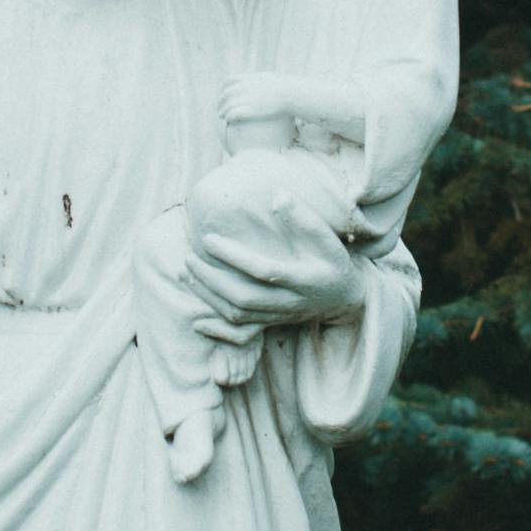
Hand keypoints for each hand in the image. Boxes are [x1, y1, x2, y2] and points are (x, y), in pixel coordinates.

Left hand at [179, 175, 374, 324]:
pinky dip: (217, 330)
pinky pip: (241, 334)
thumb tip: (278, 196)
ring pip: (239, 315)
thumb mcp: (327, 239)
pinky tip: (196, 322)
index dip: (234, 257)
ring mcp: (278, 316)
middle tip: (188, 257)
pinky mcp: (271, 325)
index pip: (263, 270)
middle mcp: (289, 302)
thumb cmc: (332, 262)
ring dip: (208, 297)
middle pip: (244, 298)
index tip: (208, 240)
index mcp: (303, 279)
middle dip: (211, 280)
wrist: (344, 299)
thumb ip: (304, 219)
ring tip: (187, 273)